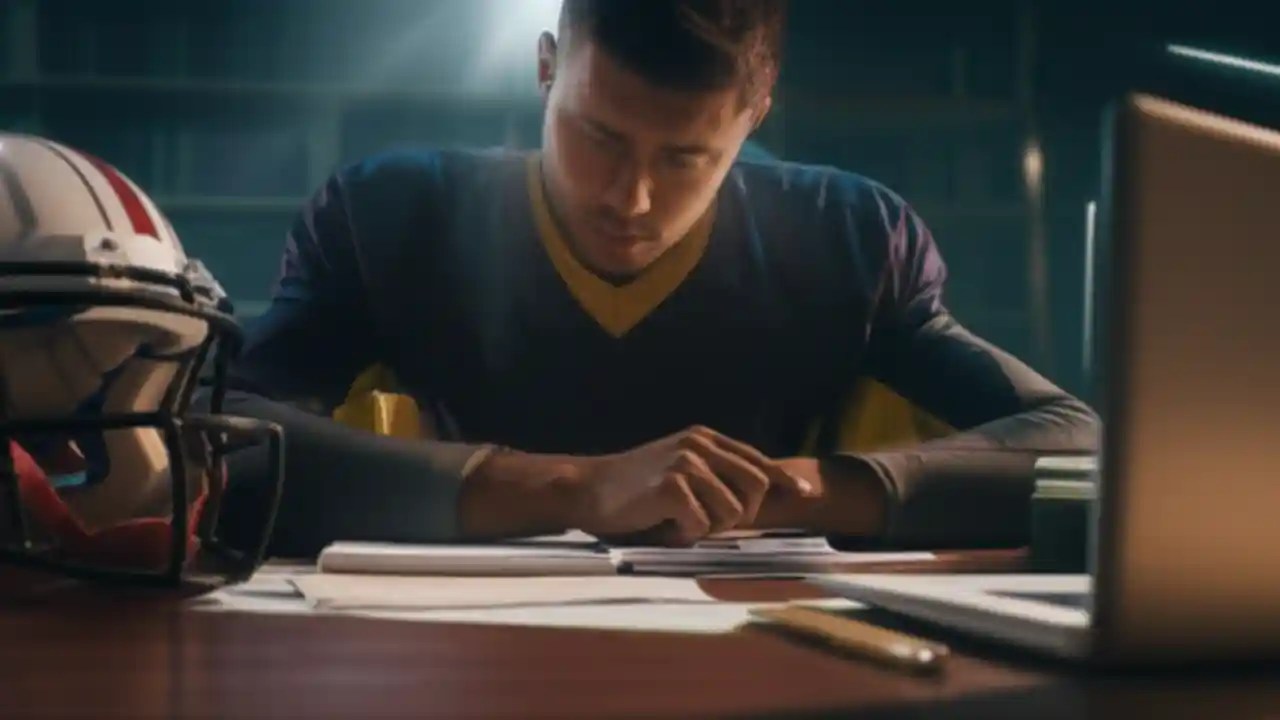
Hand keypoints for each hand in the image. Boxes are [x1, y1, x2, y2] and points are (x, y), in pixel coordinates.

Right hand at [567, 426, 816, 545]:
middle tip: (711, 522)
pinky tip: (665, 526)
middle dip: (742, 513)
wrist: (589, 489)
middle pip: (755, 486)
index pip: (756, 460)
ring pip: (729, 512)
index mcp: (704, 439)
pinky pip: (701, 525)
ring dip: (709, 528)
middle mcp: (699, 445)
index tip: (807, 494)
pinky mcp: (671, 485)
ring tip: (680, 522)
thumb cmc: (635, 487)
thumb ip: (716, 474)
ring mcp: (685, 463)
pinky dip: (686, 534)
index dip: (784, 479)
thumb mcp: (681, 468)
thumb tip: (760, 493)